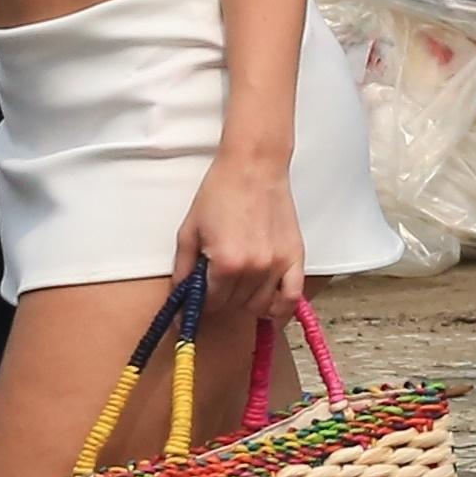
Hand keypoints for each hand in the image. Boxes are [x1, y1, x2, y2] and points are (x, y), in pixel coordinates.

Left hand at [172, 154, 303, 338]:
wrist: (253, 167)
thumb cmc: (220, 194)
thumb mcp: (189, 231)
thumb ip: (183, 270)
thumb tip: (180, 299)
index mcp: (226, 264)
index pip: (210, 303)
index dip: (198, 305)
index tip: (193, 306)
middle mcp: (255, 269)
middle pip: (233, 306)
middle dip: (219, 301)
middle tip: (213, 287)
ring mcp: (278, 265)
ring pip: (260, 306)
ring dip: (244, 302)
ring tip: (236, 286)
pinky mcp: (296, 258)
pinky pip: (292, 298)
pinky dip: (280, 309)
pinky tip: (269, 309)